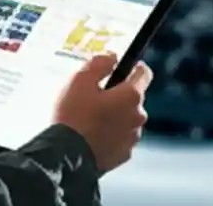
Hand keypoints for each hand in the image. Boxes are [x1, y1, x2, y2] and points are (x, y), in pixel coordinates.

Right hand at [53, 54, 151, 173]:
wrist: (67, 156)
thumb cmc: (74, 115)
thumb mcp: (80, 80)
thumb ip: (100, 63)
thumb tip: (113, 57)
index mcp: (131, 96)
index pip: (145, 73)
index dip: (134, 67)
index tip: (121, 67)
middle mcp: (138, 116)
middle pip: (133, 98)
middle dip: (118, 94)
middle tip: (94, 97)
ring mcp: (133, 137)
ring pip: (127, 118)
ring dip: (115, 115)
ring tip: (90, 119)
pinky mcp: (125, 154)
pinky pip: (121, 137)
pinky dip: (111, 134)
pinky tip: (92, 135)